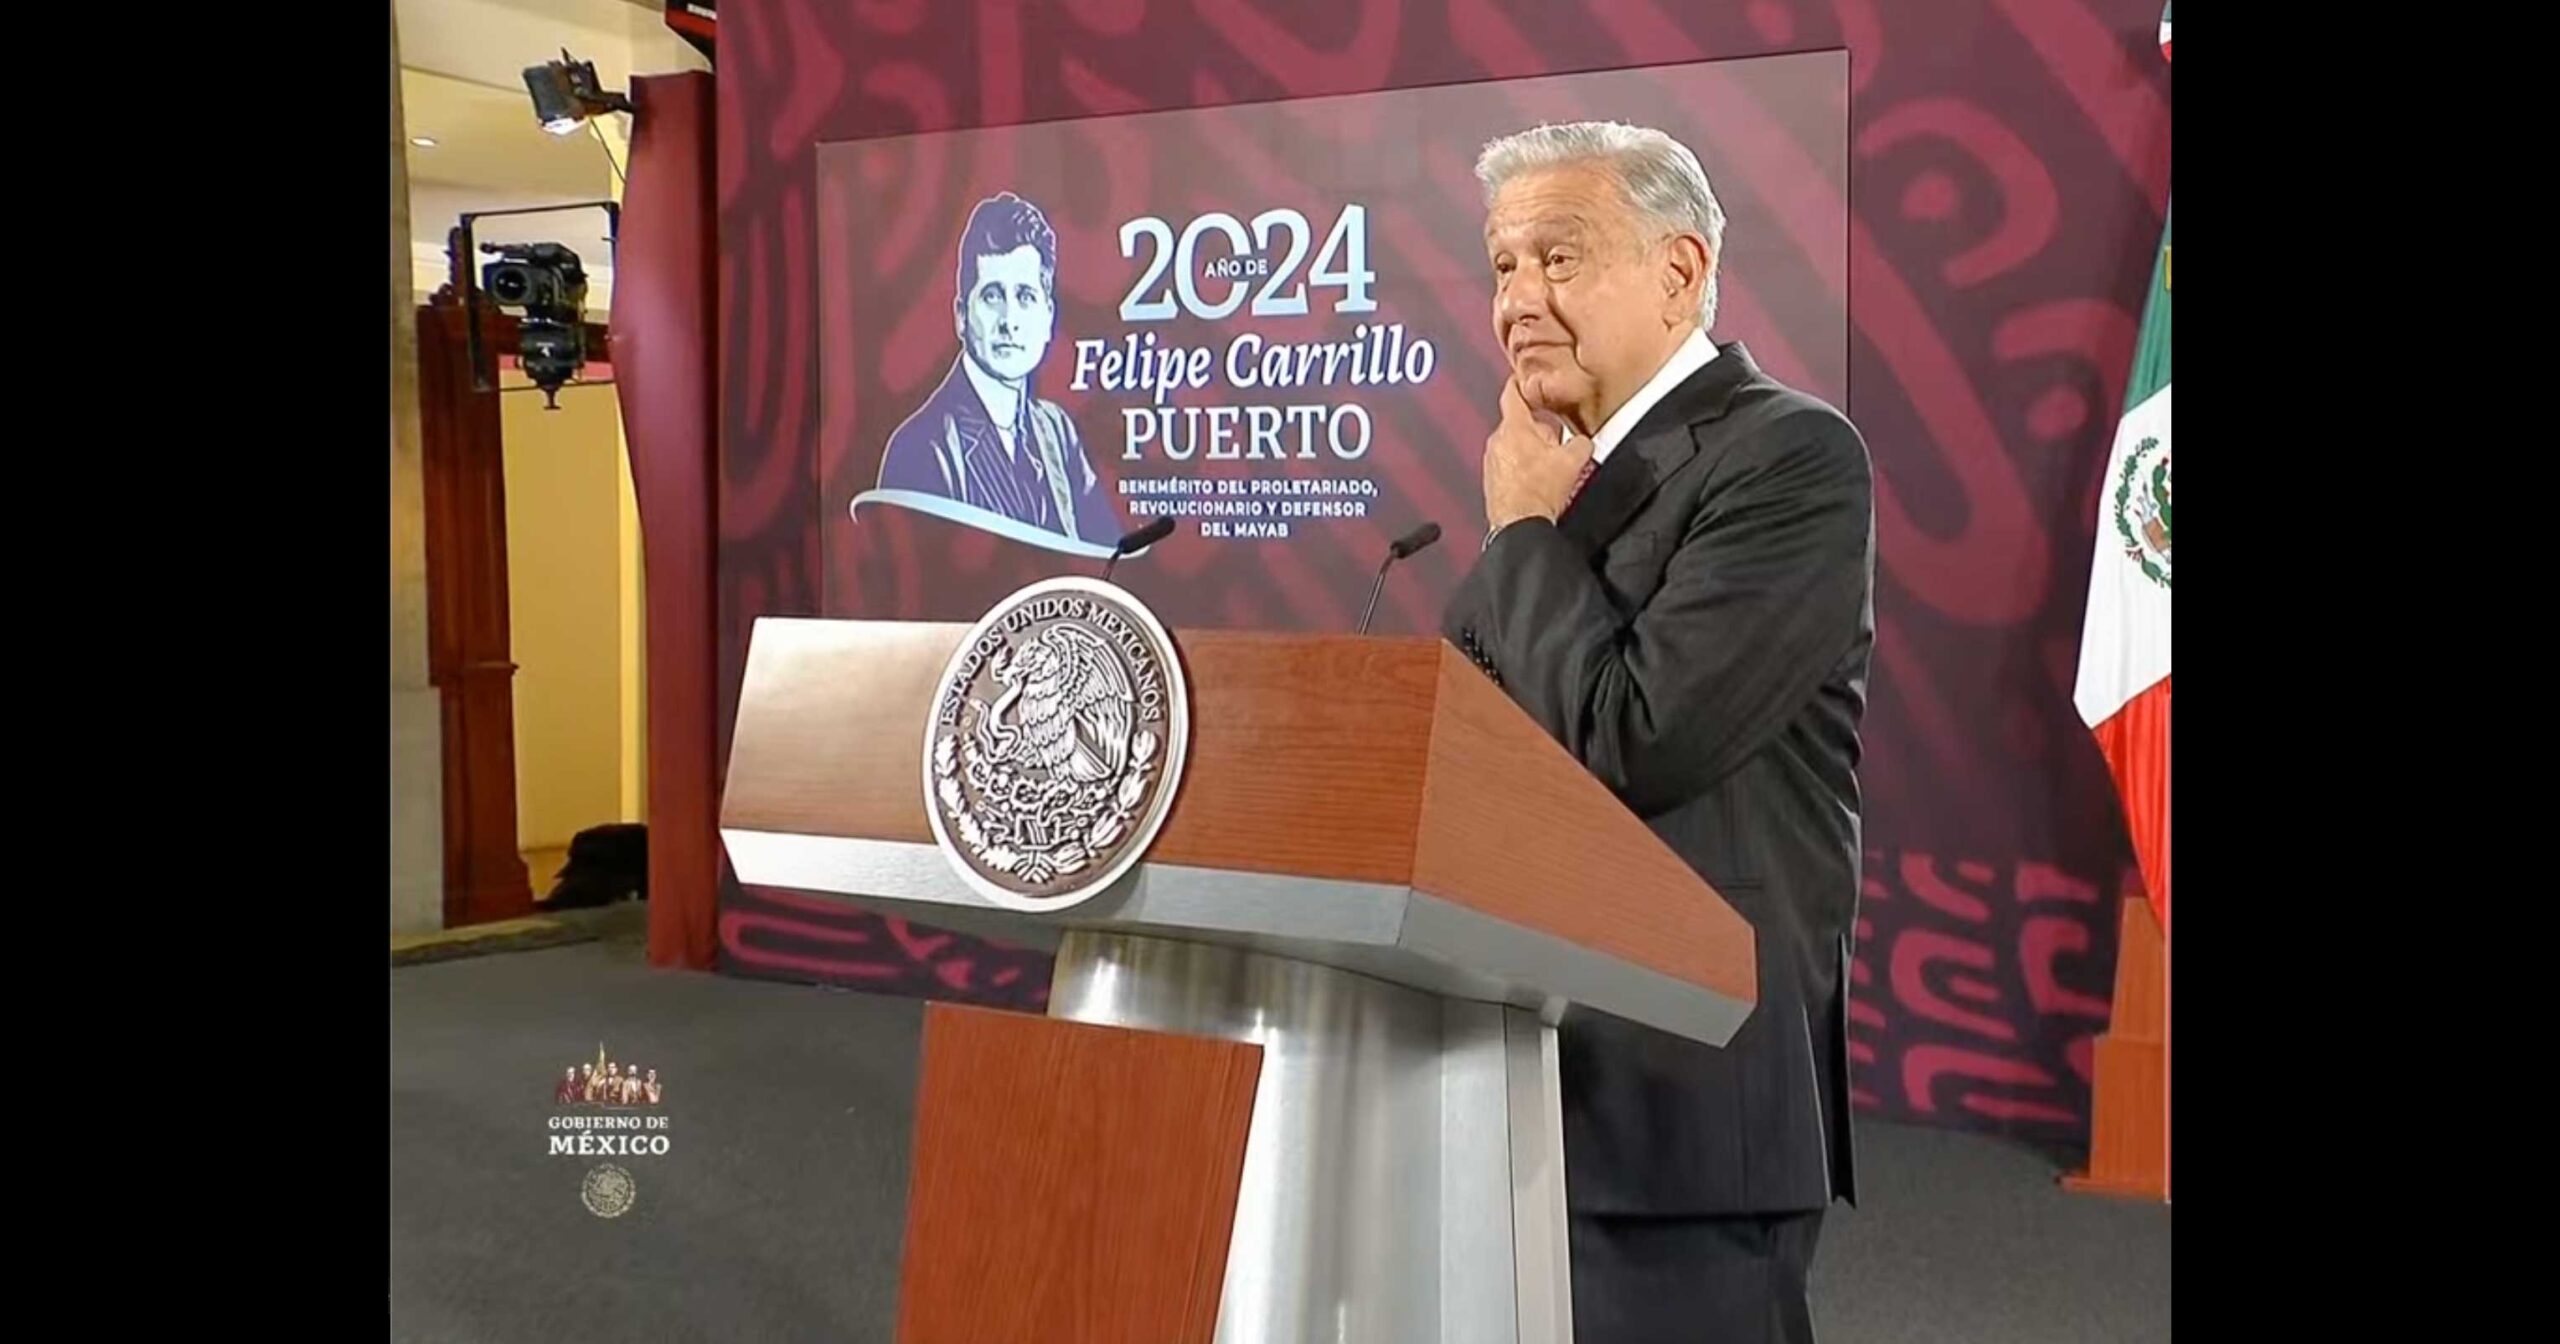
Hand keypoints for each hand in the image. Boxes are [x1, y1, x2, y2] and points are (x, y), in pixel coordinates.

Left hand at [1483, 378, 1593, 529]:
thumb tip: (1585, 440)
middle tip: (1556, 441)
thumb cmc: (1537, 493)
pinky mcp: (1492, 479)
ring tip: (1547, 467)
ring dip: (1530, 450)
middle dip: (1538, 429)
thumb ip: (1581, 442)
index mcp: (1514, 428)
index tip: (1524, 377)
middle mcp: (1497, 441)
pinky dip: (1522, 467)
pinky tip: (1536, 481)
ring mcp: (1492, 461)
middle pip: (1520, 423)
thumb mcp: (1572, 461)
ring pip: (1514, 445)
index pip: (1512, 393)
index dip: (1521, 382)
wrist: (1519, 525)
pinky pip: (1509, 464)